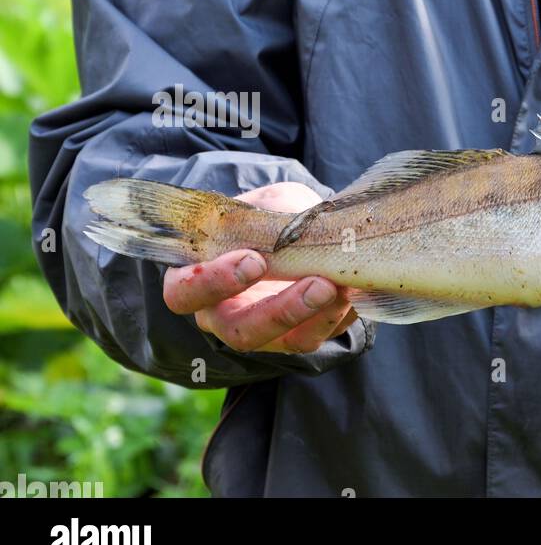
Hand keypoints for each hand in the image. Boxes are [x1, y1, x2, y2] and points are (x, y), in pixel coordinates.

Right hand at [161, 182, 355, 353]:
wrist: (300, 229)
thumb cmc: (268, 214)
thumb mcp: (265, 203)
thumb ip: (269, 214)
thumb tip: (293, 227)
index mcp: (194, 279)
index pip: (184, 294)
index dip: (214, 282)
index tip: (254, 260)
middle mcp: (221, 314)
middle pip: (239, 331)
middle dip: (281, 311)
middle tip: (318, 284)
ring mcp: (260, 331)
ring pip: (282, 341)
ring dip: (316, 316)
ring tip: (342, 287)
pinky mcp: (294, 337)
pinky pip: (314, 338)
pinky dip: (336, 317)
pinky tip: (351, 292)